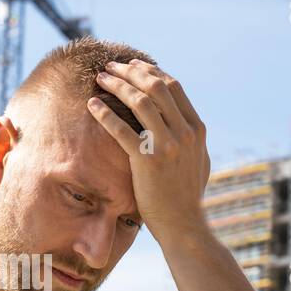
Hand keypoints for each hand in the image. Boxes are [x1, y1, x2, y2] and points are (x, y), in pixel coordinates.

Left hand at [88, 59, 209, 241]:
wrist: (183, 224)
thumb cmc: (186, 195)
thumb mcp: (198, 160)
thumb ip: (189, 137)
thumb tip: (182, 120)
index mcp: (196, 128)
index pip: (173, 86)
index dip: (151, 72)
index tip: (133, 66)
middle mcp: (184, 132)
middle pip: (155, 87)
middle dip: (131, 71)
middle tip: (111, 66)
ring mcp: (168, 145)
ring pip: (140, 101)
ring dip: (117, 85)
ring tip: (100, 78)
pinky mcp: (148, 161)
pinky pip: (122, 130)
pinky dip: (105, 113)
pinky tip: (92, 104)